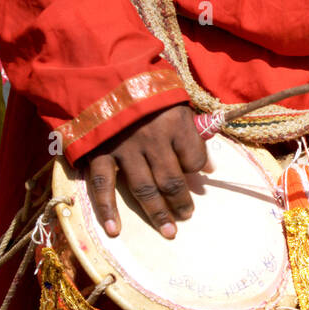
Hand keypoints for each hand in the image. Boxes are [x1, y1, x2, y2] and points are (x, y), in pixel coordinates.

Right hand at [83, 104, 209, 238]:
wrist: (103, 78)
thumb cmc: (147, 93)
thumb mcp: (177, 105)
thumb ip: (192, 135)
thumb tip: (209, 169)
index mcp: (175, 123)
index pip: (193, 158)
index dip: (196, 169)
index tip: (195, 174)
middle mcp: (152, 138)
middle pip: (171, 180)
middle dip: (181, 203)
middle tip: (187, 216)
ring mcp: (125, 148)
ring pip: (144, 189)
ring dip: (157, 213)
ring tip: (169, 231)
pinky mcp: (99, 153)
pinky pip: (103, 186)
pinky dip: (107, 209)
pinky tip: (114, 229)